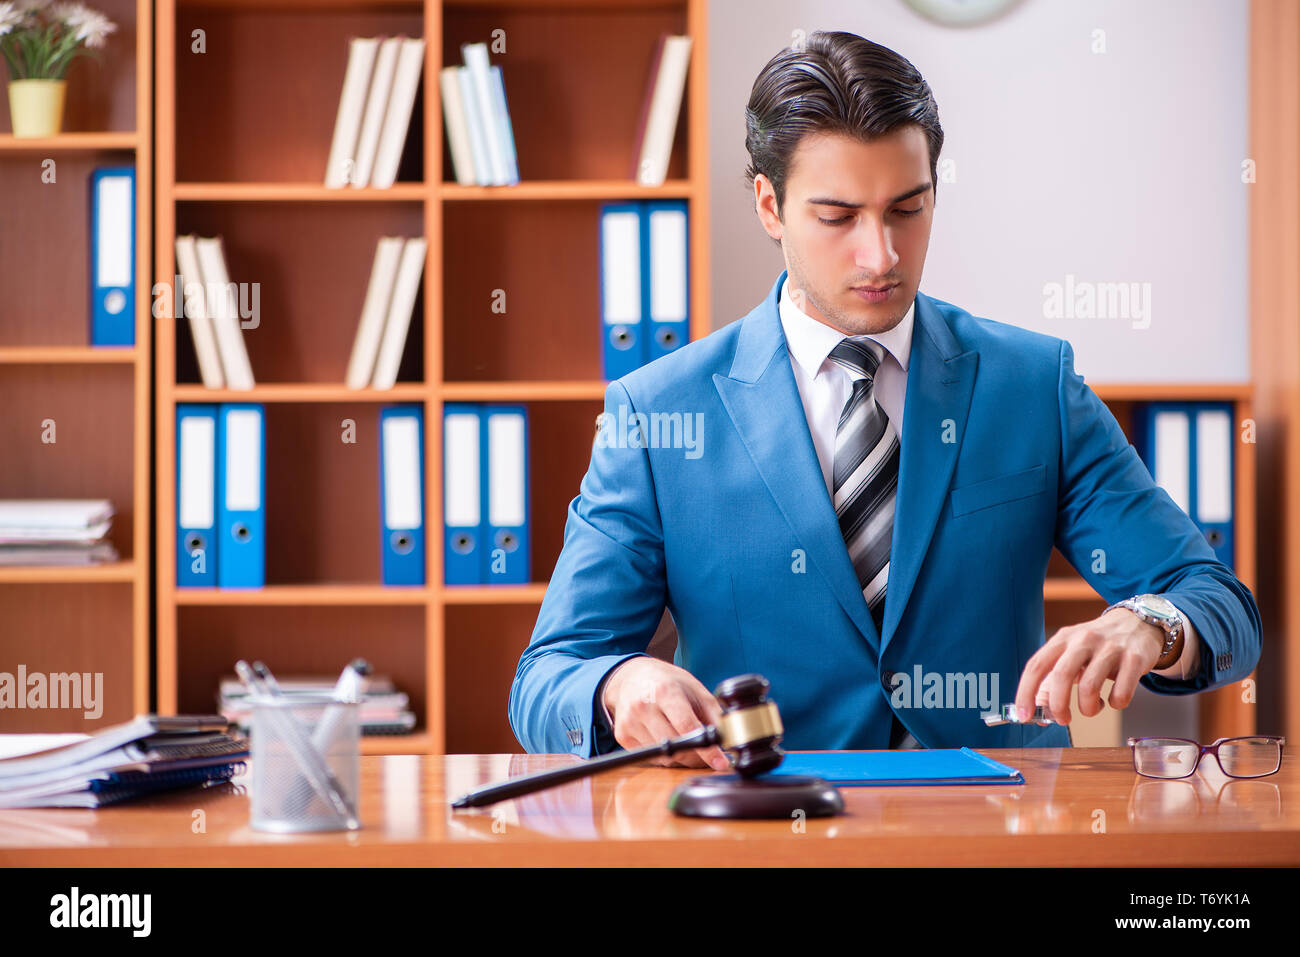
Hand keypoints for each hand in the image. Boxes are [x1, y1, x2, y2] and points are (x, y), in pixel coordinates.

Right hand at [602, 657, 731, 770]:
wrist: (631, 677)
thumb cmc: (666, 682)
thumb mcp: (694, 688)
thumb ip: (713, 713)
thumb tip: (729, 738)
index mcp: (664, 691)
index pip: (687, 727)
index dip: (706, 748)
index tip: (721, 762)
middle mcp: (643, 707)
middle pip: (676, 746)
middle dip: (697, 754)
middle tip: (706, 751)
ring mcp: (629, 723)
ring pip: (664, 757)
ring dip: (680, 756)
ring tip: (683, 738)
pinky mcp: (622, 736)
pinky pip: (651, 757)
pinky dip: (664, 755)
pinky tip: (665, 736)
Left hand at [1014, 608, 1166, 724]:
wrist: (1138, 623)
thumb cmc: (1097, 644)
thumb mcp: (1071, 653)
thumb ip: (1052, 679)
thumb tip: (1038, 710)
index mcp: (1063, 638)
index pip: (1036, 665)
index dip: (1026, 692)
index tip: (1024, 715)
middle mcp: (1084, 640)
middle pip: (1061, 676)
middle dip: (1058, 706)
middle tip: (1062, 719)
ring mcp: (1110, 648)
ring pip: (1089, 687)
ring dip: (1088, 709)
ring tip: (1091, 708)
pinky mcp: (1134, 659)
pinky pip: (1121, 693)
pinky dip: (1116, 704)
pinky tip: (1114, 699)